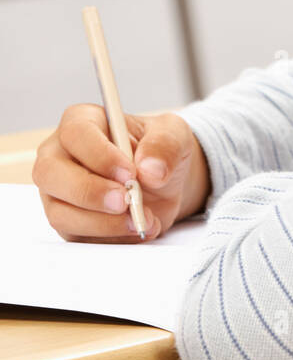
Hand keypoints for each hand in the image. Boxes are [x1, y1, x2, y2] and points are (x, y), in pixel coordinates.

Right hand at [32, 105, 210, 242]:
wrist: (163, 183)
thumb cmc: (158, 150)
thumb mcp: (174, 135)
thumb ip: (165, 145)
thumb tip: (150, 169)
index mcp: (82, 121)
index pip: (76, 134)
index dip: (100, 155)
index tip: (130, 173)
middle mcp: (60, 155)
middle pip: (51, 174)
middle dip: (90, 192)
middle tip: (126, 201)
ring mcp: (59, 191)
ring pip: (61, 213)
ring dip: (103, 223)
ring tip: (141, 220)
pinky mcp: (68, 221)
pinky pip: (77, 237)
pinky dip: (110, 238)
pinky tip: (136, 229)